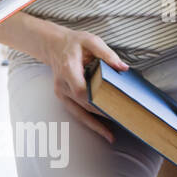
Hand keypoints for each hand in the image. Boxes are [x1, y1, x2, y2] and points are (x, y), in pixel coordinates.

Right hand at [39, 24, 127, 142]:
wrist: (53, 45)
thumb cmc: (74, 43)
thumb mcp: (91, 41)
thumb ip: (107, 54)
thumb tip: (122, 68)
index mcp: (68, 69)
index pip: (81, 90)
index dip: (96, 101)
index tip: (112, 107)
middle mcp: (62, 83)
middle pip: (82, 104)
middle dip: (101, 114)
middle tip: (121, 122)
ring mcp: (61, 92)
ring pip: (78, 112)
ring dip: (94, 124)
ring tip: (110, 135)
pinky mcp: (63, 96)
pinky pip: (76, 112)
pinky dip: (88, 121)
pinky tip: (101, 130)